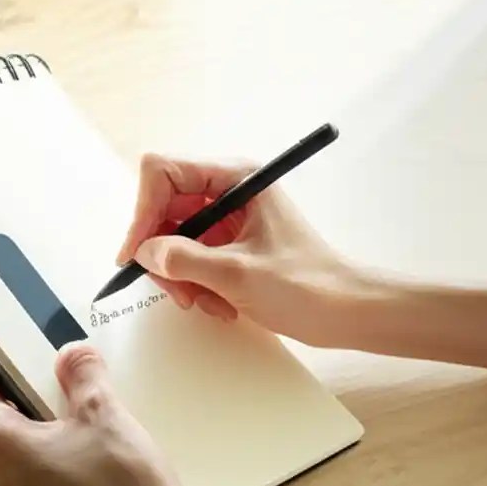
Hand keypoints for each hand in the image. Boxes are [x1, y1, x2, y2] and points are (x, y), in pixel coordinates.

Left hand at [0, 344, 232, 485]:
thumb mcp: (105, 413)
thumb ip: (81, 374)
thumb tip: (71, 354)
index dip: (13, 377)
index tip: (35, 373)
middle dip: (32, 420)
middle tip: (73, 416)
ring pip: (14, 470)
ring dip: (41, 457)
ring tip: (86, 454)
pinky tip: (86, 485)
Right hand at [116, 154, 368, 348]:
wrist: (349, 313)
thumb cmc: (309, 287)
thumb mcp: (238, 274)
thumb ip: (183, 260)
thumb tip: (144, 253)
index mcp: (236, 178)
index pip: (164, 173)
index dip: (143, 211)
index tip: (137, 253)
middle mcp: (228, 191)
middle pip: (162, 208)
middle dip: (162, 252)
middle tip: (176, 289)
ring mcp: (227, 218)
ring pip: (171, 237)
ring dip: (179, 275)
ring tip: (204, 301)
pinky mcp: (228, 242)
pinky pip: (188, 256)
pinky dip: (193, 283)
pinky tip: (218, 303)